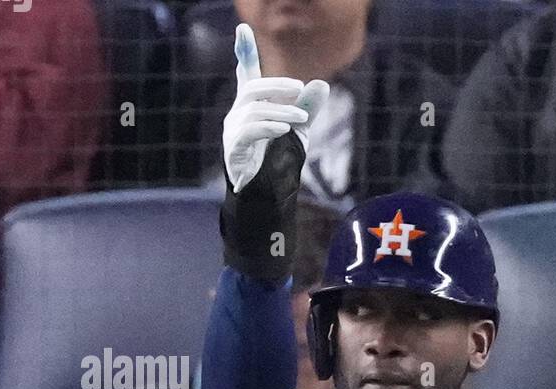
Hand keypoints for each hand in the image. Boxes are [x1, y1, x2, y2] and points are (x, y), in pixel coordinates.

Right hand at [222, 23, 329, 192]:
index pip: (247, 75)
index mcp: (252, 106)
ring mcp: (233, 131)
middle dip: (276, 85)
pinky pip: (248, 132)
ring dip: (281, 111)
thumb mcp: (298, 131)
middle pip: (252, 89)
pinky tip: (284, 129)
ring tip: (301, 117)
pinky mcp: (234, 149)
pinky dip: (267, 127)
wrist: (264, 192)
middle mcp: (239, 114)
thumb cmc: (276, 158)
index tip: (242, 28)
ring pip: (254, 110)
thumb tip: (321, 83)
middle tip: (299, 87)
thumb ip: (307, 109)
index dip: (245, 53)